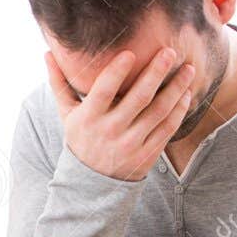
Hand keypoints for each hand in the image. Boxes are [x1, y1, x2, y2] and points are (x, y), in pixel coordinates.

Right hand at [46, 47, 193, 180]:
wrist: (91, 183)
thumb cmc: (80, 138)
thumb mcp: (67, 114)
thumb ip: (59, 83)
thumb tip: (48, 53)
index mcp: (88, 118)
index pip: (104, 90)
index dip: (117, 71)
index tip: (131, 53)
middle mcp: (110, 131)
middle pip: (138, 98)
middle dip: (156, 72)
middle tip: (170, 52)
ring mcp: (130, 144)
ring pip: (159, 112)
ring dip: (176, 88)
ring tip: (188, 69)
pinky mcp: (146, 154)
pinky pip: (167, 129)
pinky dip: (179, 110)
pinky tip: (186, 94)